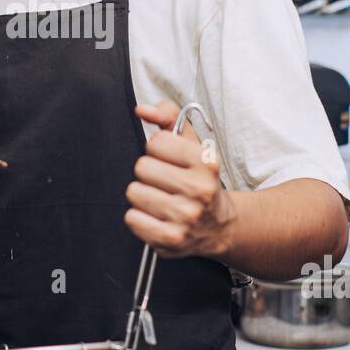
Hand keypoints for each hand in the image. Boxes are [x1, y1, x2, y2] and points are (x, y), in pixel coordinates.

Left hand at [124, 100, 236, 258]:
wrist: (218, 226)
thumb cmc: (199, 179)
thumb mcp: (192, 143)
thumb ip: (167, 116)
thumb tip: (141, 110)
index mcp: (207, 162)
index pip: (156, 142)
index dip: (157, 149)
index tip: (170, 160)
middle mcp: (200, 190)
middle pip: (142, 168)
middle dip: (148, 173)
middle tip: (165, 183)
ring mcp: (186, 217)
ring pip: (134, 192)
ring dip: (142, 195)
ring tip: (161, 200)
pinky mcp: (171, 239)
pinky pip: (132, 218)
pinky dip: (138, 217)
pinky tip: (156, 217)